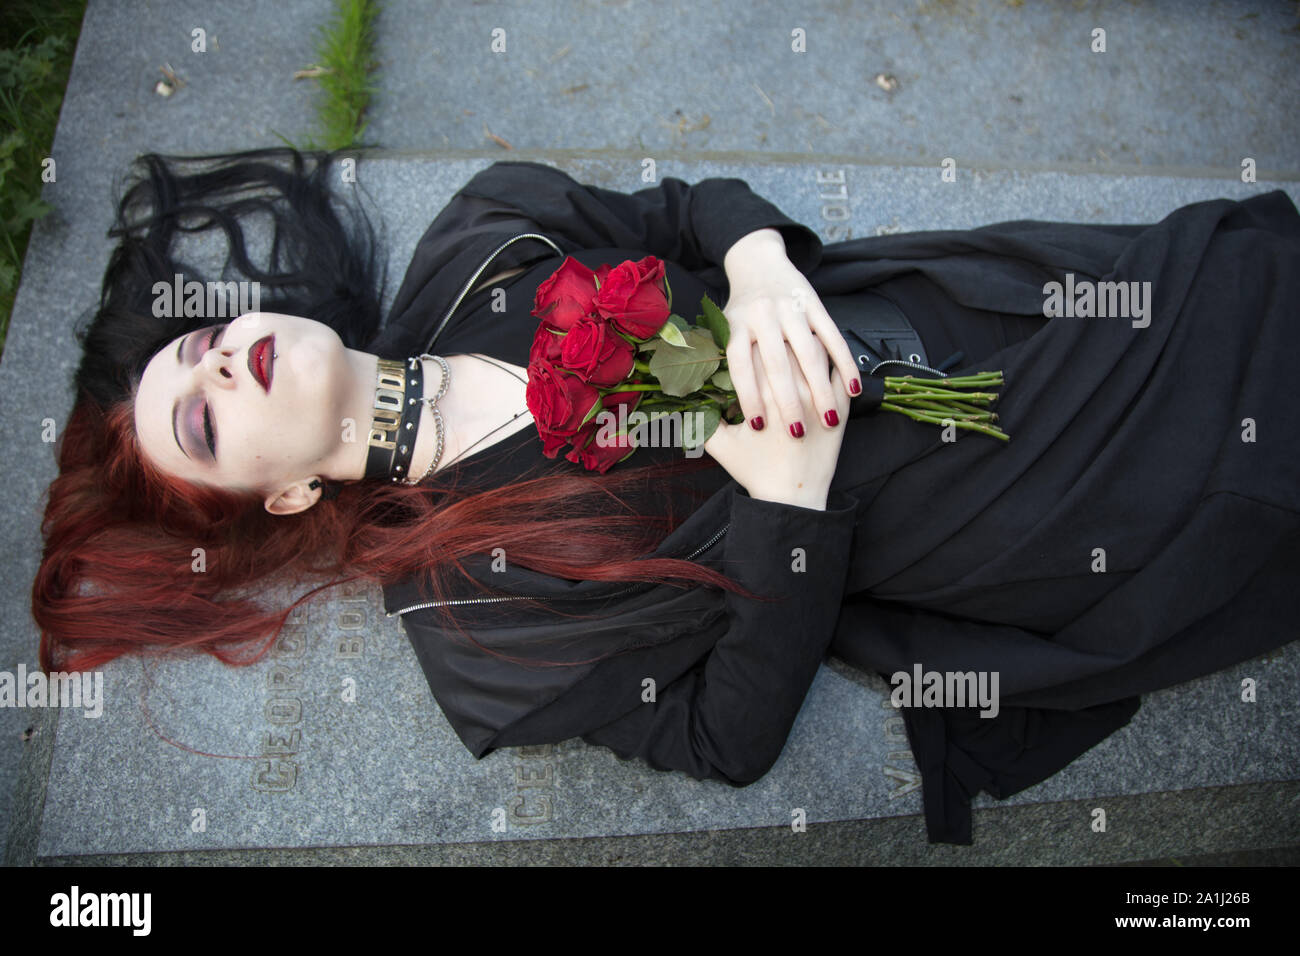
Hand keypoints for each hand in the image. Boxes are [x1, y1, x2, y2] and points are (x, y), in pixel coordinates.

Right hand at [703, 338, 848, 510]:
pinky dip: (832, 359)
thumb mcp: (719, 445)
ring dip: (804, 342)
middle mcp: (795, 390)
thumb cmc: (755, 471)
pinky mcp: (842, 408)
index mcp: (765, 393)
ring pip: (815, 352)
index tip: (745, 339)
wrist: (792, 498)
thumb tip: (677, 395)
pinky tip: (819, 355)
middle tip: (770, 331)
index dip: (751, 340)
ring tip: (793, 337)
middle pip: (787, 346)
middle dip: (778, 336)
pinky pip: (840, 372)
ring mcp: (821, 398)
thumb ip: (696, 417)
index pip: (758, 351)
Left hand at [721, 230, 860, 439]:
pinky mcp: (815, 304)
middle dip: (788, 402)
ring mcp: (790, 309)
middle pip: (777, 364)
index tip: (758, 426)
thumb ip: (717, 365)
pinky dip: (845, 363)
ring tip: (829, 420)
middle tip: (797, 435)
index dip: (749, 397)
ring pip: (809, 353)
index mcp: (735, 325)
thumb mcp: (721, 333)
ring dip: (821, 389)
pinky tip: (854, 389)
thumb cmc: (738, 314)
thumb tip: (707, 410)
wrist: (758, 264)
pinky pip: (833, 338)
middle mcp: (762, 315)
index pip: (740, 366)